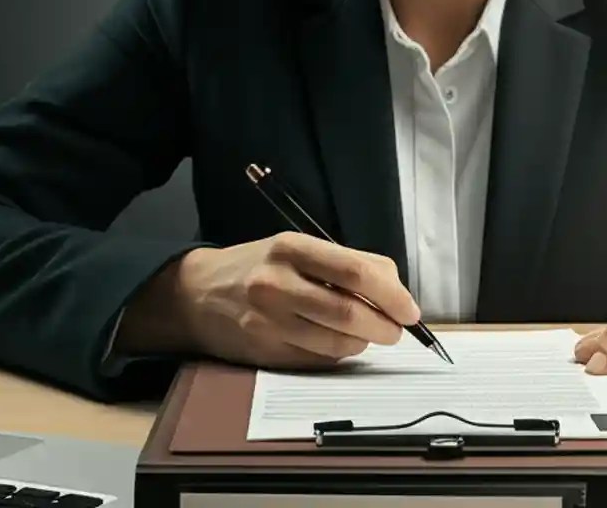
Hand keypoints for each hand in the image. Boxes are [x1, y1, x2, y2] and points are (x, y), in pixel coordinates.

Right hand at [116, 232, 419, 368]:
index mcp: (292, 248)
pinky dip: (337, 353)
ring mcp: (268, 320)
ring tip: (364, 334)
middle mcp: (277, 283)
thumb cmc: (260, 267)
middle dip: (385, 327)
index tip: (410, 310)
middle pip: (350, 313)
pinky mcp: (265, 350)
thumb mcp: (298, 248)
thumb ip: (348, 262)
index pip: (357, 272)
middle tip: (395, 331)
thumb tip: (396, 289)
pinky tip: (333, 342)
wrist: (197, 293)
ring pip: (337, 342)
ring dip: (362, 343)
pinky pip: (318, 359)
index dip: (393, 295)